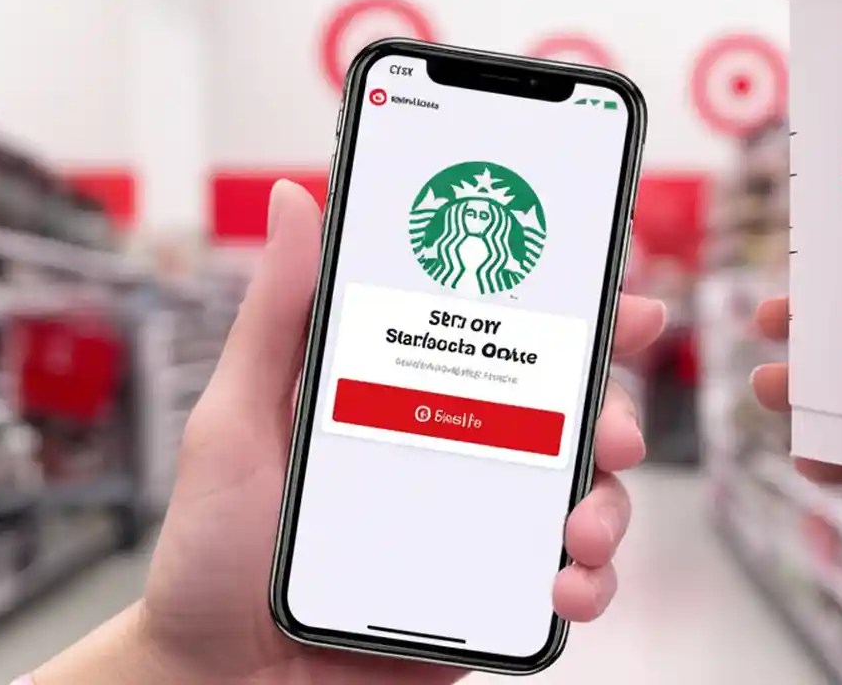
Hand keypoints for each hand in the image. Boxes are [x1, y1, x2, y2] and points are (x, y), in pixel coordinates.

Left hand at [35, 180, 665, 683]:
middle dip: (615, 414)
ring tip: (582, 529)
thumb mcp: (237, 419)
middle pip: (569, 418)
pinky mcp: (490, 601)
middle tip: (611, 432)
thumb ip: (276, 316)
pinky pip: (569, 586)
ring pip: (587, 499)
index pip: (507, 346)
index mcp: (413, 402)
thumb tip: (294, 203)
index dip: (579, 320)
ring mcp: (481, 531)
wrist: (217, 674)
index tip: (626, 306)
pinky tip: (564, 589)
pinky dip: (589, 585)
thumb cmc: (215, 549)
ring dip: (611, 506)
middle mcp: (461, 458)